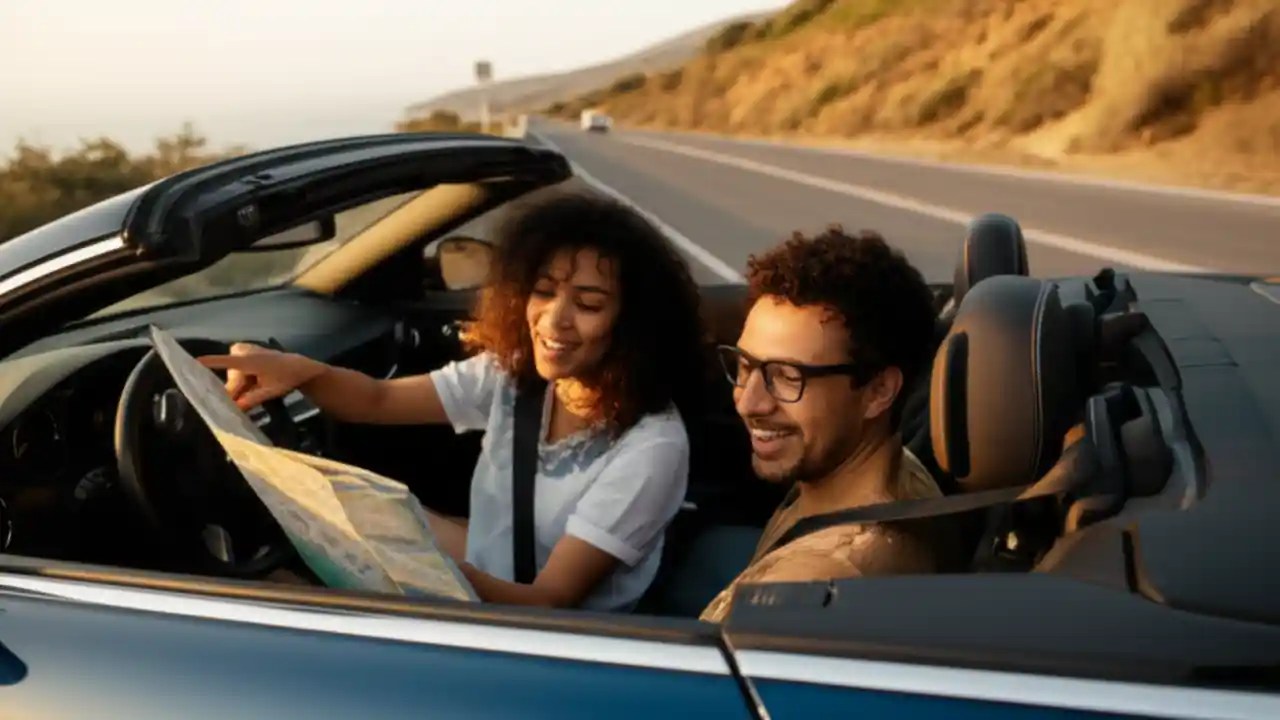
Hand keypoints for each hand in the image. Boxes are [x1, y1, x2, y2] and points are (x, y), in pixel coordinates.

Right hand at [197, 342, 326, 409]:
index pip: (227, 362)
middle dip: (237, 391)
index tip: (195, 362)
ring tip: (257, 386)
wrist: (297, 366)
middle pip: (232, 378)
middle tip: (246, 401)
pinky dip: (242, 379)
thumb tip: (234, 408)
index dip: (212, 362)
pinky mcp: (241, 350)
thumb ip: (251, 399)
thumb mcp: (270, 391)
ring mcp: (242, 349)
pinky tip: (253, 382)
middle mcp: (243, 351)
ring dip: (241, 385)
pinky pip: (235, 369)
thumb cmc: (285, 377)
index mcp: (250, 361)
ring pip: (233, 376)